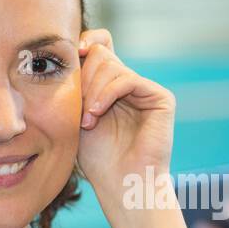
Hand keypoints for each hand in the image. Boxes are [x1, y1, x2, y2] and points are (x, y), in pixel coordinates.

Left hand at [76, 28, 175, 193]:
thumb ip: (76, 83)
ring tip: (87, 121)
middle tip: (78, 111)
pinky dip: (106, 94)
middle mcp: (129, 83)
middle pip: (100, 52)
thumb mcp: (76, 114)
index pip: (100, 44)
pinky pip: (127, 78)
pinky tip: (97, 114)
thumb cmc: (97, 159)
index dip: (83, 43)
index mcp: (109, 85)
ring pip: (110, 64)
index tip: (67, 59)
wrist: (121, 184)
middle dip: (82, 79)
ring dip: (92, 92)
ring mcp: (145, 90)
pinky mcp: (161, 98)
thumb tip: (70, 51)